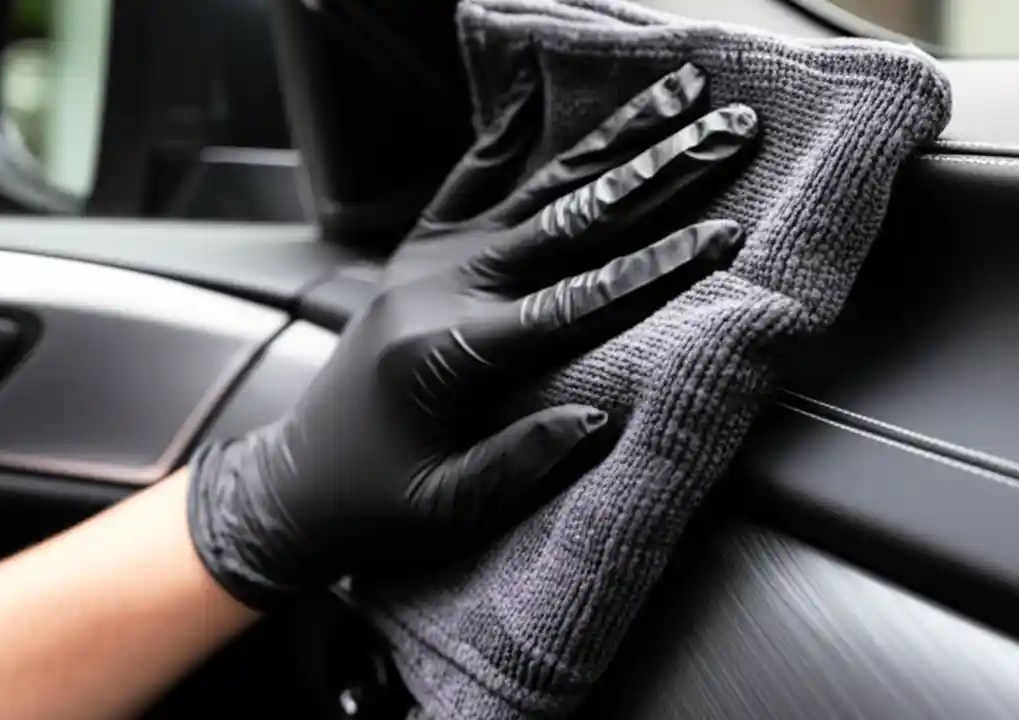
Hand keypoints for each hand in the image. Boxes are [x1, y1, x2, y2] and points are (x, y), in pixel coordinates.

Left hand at [187, 63, 757, 608]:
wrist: (293, 484)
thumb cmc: (371, 504)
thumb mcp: (445, 507)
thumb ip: (520, 462)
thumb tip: (600, 415)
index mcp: (451, 351)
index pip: (576, 300)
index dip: (656, 267)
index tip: (723, 233)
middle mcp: (440, 289)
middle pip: (569, 221)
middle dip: (656, 172)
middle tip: (725, 130)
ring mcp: (426, 263)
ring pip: (533, 189)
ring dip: (610, 139)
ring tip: (674, 91)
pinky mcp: (416, 256)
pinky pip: (466, 181)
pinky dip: (504, 133)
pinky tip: (535, 84)